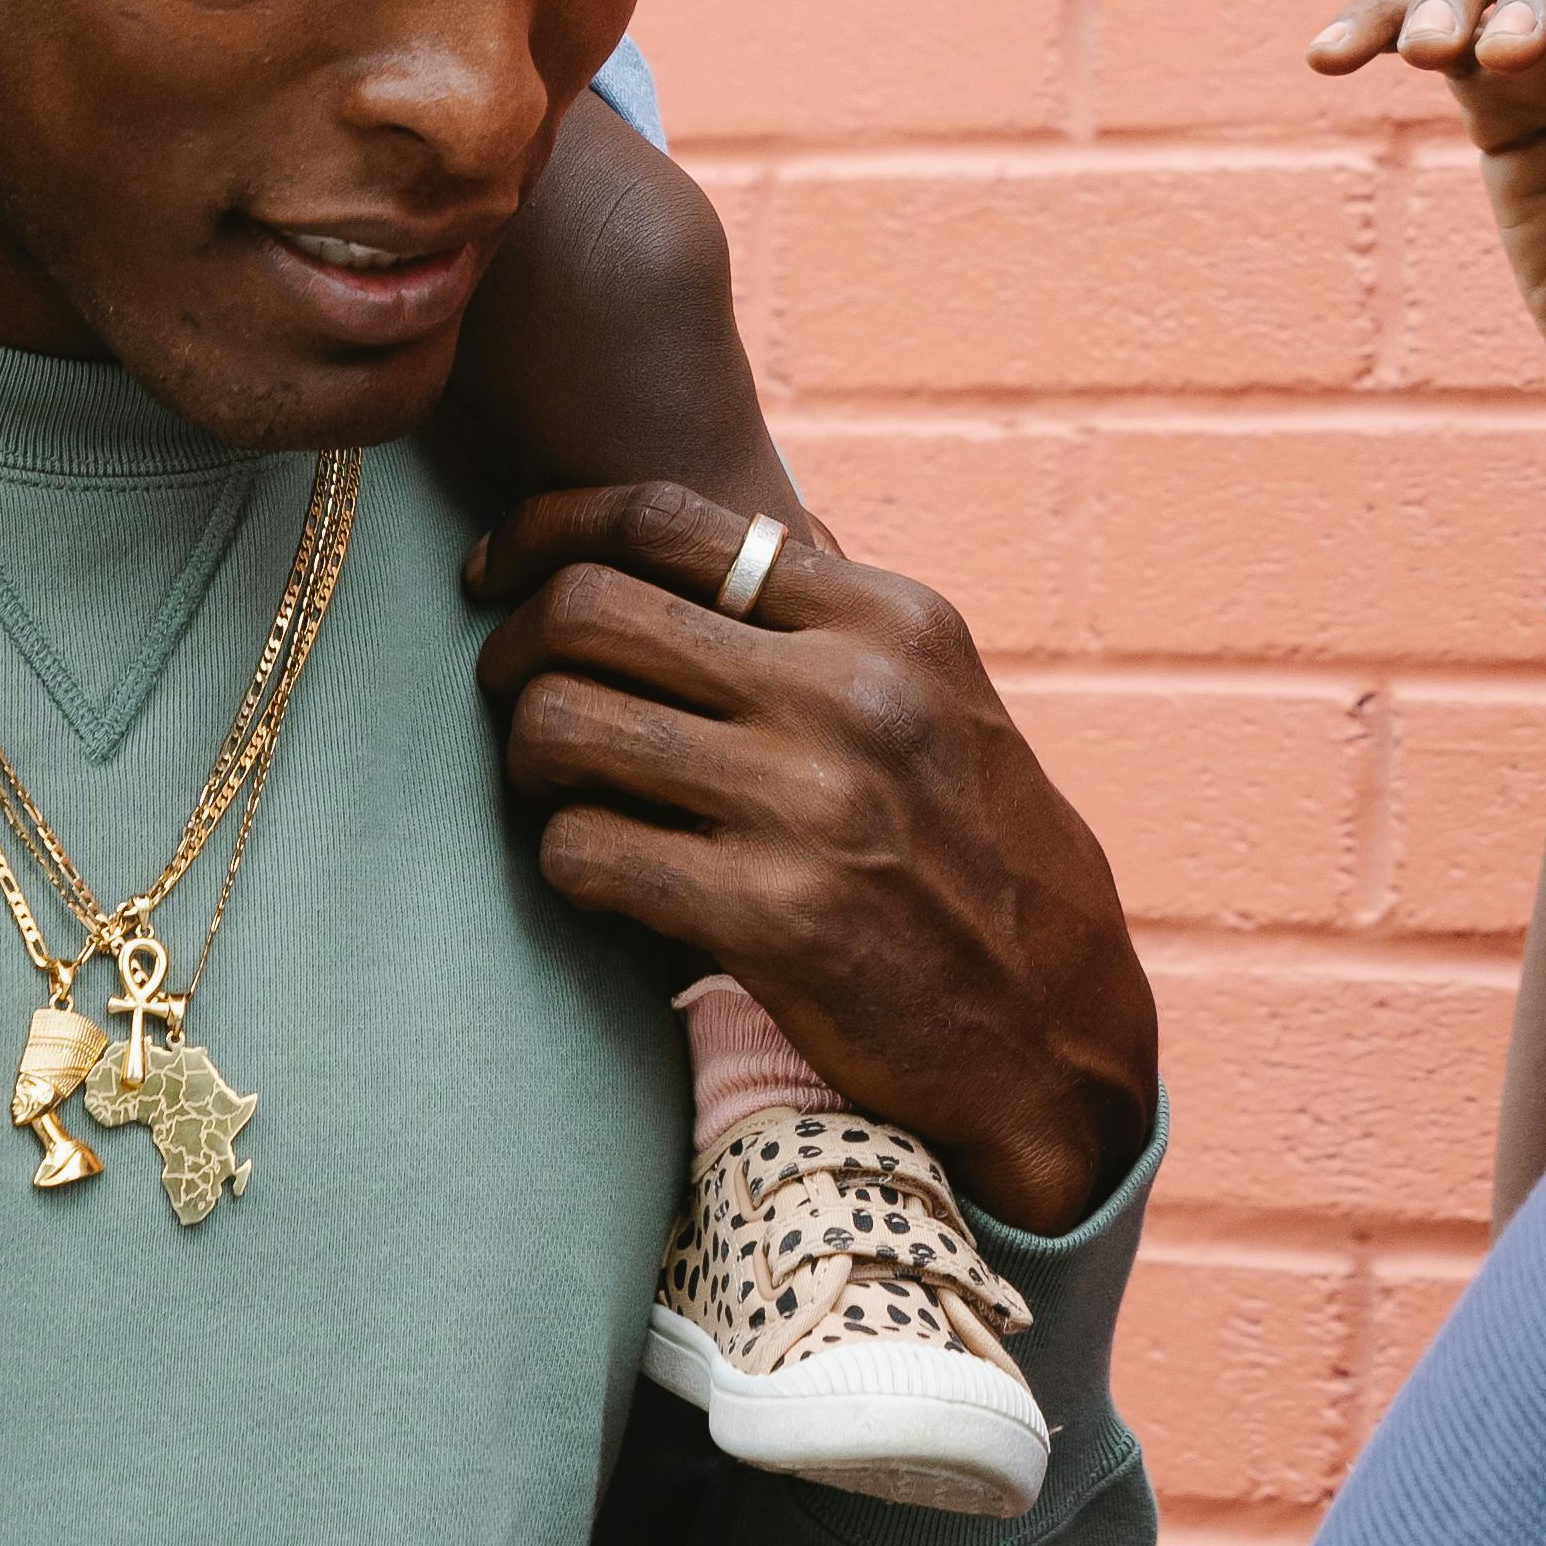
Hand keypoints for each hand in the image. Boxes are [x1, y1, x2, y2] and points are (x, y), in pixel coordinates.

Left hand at [471, 480, 1156, 1237]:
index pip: (662, 519)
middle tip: (506, 692)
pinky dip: (564, 859)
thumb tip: (666, 539)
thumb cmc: (971, 849)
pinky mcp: (771, 918)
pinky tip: (598, 872)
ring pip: (563, 722)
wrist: (1053, 1026)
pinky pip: (586, 851)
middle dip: (512, 647)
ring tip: (554, 790)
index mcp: (886, 617)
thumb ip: (820, 615)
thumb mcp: (933, 693)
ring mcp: (809, 803)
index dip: (545, 529)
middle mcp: (848, 691)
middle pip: (588, 607)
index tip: (493, 569)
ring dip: (526, 758)